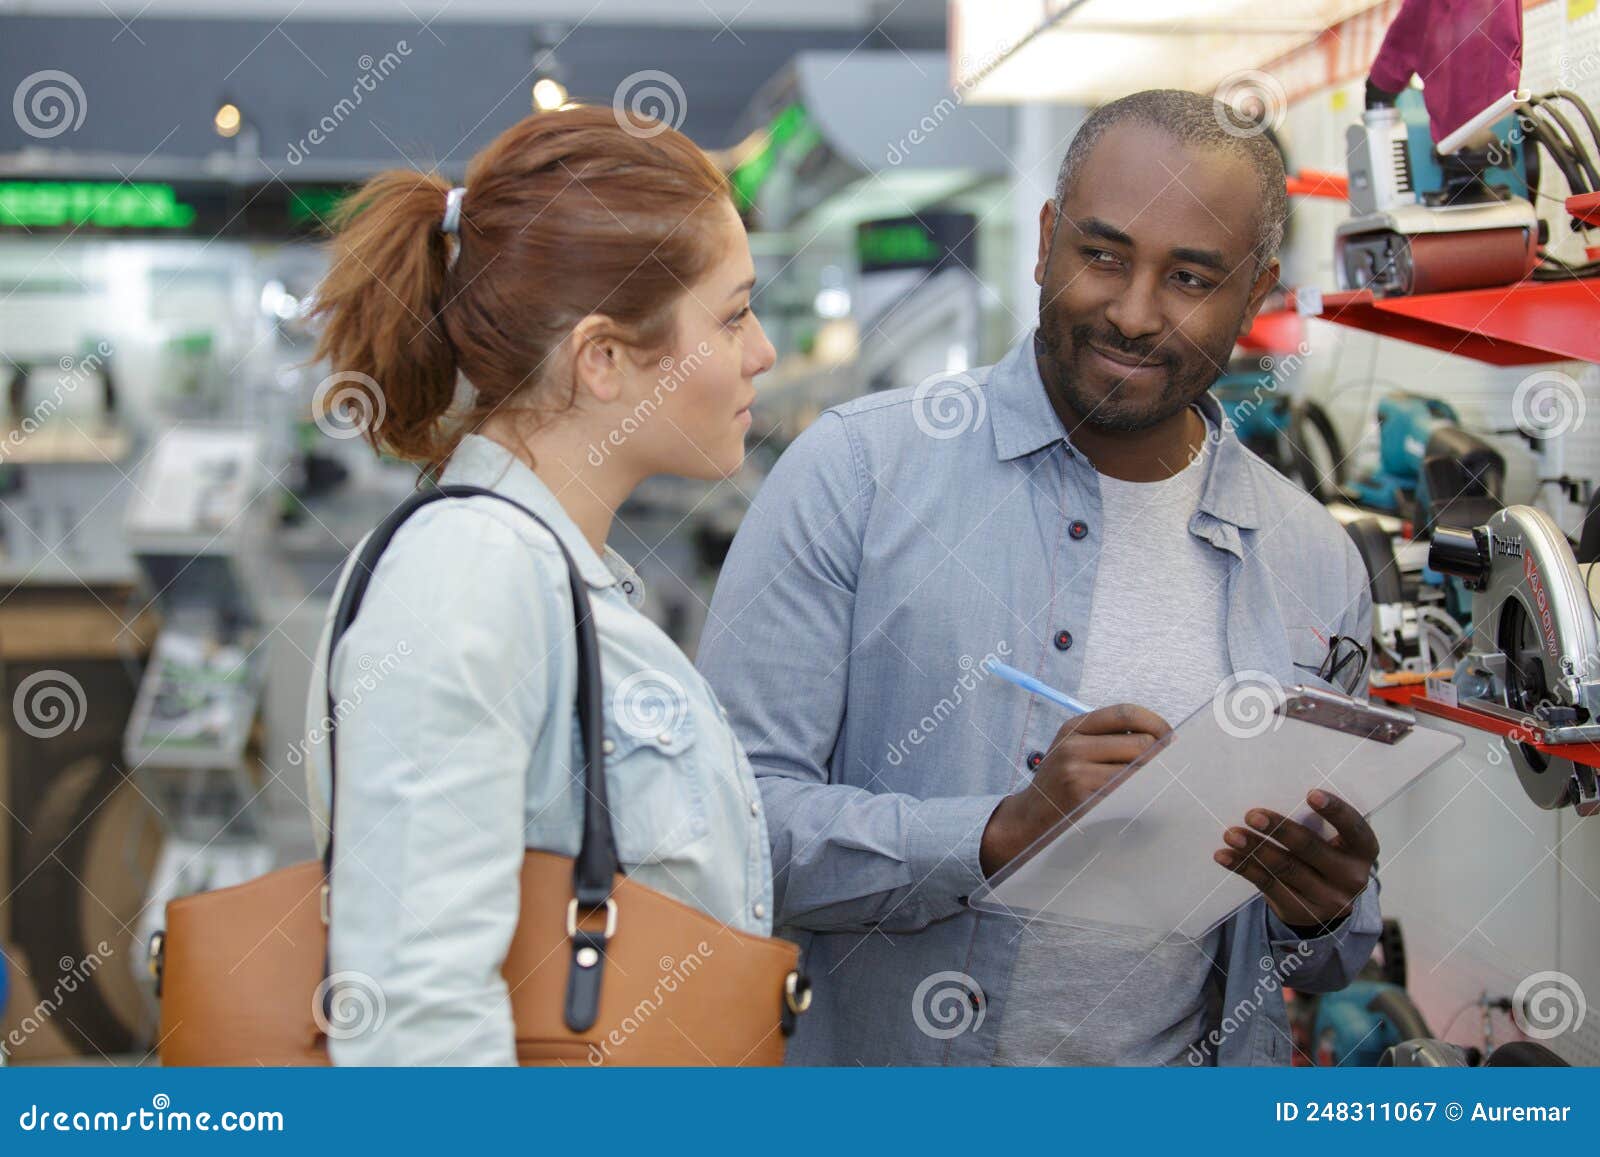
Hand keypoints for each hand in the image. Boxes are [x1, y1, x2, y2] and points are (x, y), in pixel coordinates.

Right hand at [980, 703, 1170, 876]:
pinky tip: (1137, 802)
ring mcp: (1076, 770)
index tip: (1169, 737)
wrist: (1028, 819)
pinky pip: (1128, 791)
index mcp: (1074, 727)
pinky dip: (1140, 795)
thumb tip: (1162, 739)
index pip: (1126, 713)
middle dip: (1160, 757)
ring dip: (1152, 778)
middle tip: (1167, 770)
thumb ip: (1107, 740)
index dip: (1155, 723)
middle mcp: (1073, 744)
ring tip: (1151, 787)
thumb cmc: (1061, 786)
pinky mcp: (1082, 796)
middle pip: (1140, 742)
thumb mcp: (1073, 751)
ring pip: (1139, 768)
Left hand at [1213, 790, 1379, 932]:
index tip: (1311, 794)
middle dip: (1279, 830)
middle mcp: (1352, 877)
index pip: (1354, 828)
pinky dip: (1244, 867)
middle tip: (1251, 815)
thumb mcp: (1333, 840)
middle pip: (1310, 849)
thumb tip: (1271, 791)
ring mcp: (1327, 899)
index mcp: (1364, 850)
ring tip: (1231, 834)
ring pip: (1285, 869)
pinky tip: (1224, 856)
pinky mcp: (1301, 911)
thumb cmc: (1325, 853)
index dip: (1335, 811)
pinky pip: (1268, 886)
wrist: (1326, 902)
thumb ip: (1317, 822)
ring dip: (1254, 849)